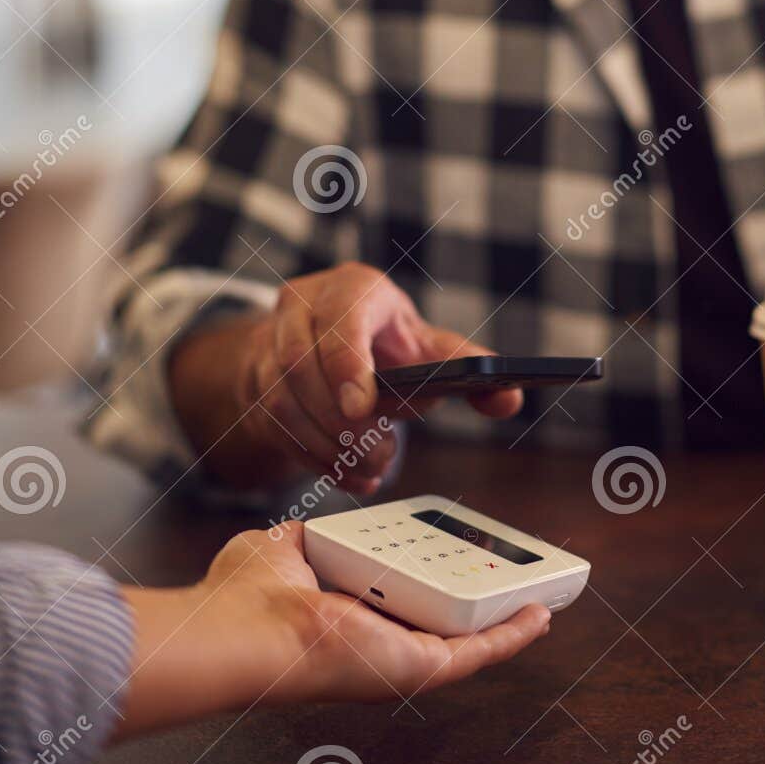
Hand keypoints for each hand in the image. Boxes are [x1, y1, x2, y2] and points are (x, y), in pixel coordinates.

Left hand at [119, 523, 550, 736]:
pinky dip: (512, 634)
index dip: (430, 574)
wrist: (240, 627)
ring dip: (508, 611)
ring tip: (540, 585)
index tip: (457, 552)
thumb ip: (303, 541)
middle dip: (478, 592)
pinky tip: (538, 614)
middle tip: (510, 568)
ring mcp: (398, 657)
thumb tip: (308, 530)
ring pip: (470, 635)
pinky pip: (477, 651)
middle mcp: (376, 640)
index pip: (398, 596)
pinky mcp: (416, 666)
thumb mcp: (283, 549)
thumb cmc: (242, 597)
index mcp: (344, 613)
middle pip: (441, 615)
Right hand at [242, 264, 522, 491]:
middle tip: (377, 455)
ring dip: (327, 444)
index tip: (363, 409)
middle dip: (340, 420)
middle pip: (302, 363)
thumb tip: (510, 397)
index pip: (341, 313)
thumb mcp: (429, 348)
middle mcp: (302, 304)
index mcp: (353, 287)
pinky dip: (311, 457)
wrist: (328, 347)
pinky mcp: (254, 381)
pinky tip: (347, 476)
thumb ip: (470, 369)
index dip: (347, 360)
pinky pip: (272, 424)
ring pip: (282, 398)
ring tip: (370, 468)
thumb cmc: (387, 344)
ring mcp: (270, 341)